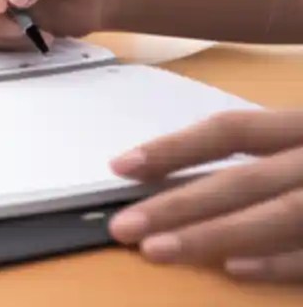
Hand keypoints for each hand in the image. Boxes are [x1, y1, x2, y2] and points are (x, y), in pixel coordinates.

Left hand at [109, 110, 302, 281]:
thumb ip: (266, 154)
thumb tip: (180, 183)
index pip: (232, 131)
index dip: (175, 147)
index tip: (119, 166)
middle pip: (243, 180)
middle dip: (180, 203)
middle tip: (123, 226)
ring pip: (280, 215)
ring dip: (213, 234)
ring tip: (158, 249)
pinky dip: (279, 262)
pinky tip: (232, 268)